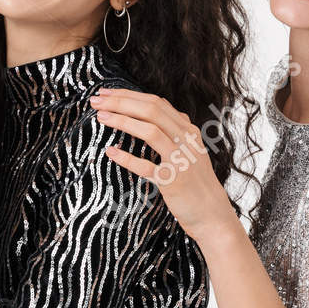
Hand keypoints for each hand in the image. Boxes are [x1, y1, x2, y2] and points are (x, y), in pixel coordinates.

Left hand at [89, 89, 238, 243]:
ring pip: (150, 131)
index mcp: (188, 130)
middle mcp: (186, 140)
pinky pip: (146, 167)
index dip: (128, 95)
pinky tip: (111, 152)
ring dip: (123, 121)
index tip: (105, 93)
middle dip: (121, 102)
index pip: (156, 102)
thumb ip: (174, 128)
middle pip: (151, 110)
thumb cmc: (195, 182)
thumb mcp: (190, 149)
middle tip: (96, 101)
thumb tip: (155, 106)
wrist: (212, 214)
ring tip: (101, 117)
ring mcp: (180, 159)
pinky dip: (127, 158)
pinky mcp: (173, 181)